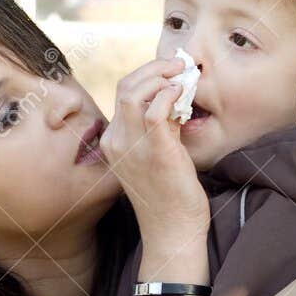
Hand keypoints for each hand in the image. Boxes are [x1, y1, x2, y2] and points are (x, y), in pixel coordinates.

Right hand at [99, 59, 210, 280]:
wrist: (173, 231)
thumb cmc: (170, 195)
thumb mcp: (158, 154)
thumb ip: (161, 126)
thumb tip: (175, 96)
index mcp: (113, 141)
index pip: (123, 92)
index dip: (147, 74)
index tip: (171, 70)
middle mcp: (116, 142)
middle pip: (125, 86)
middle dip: (154, 67)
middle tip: (179, 64)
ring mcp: (132, 148)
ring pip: (135, 93)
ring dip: (161, 75)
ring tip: (183, 73)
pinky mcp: (155, 153)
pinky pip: (155, 111)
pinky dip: (170, 94)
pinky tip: (183, 93)